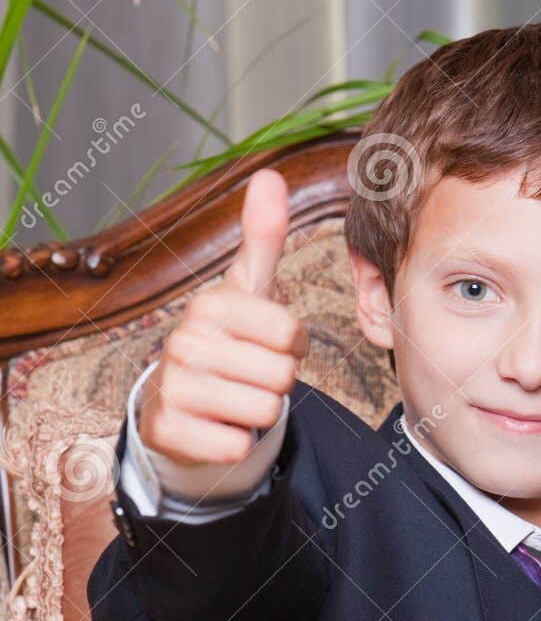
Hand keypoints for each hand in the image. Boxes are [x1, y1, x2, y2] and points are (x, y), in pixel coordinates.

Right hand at [137, 167, 307, 468]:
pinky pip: (238, 446)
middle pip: (282, 377)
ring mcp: (173, 386)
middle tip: (248, 375)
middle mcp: (184, 340)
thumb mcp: (248, 289)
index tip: (267, 343)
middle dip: (276, 381)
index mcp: (210, 304)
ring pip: (265, 412)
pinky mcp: (168, 431)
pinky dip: (235, 443)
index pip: (292, 334)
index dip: (291, 346)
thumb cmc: (228, 342)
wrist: (180, 405)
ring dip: (258, 413)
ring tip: (233, 398)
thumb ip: (263, 237)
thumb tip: (269, 174)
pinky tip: (215, 425)